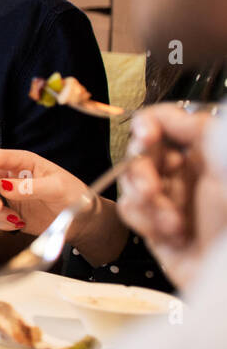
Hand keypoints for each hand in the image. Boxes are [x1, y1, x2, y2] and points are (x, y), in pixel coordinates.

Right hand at [0, 149, 87, 234]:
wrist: (81, 220)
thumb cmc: (73, 196)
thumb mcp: (56, 188)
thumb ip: (30, 187)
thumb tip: (4, 187)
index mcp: (23, 163)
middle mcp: (11, 177)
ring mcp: (7, 195)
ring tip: (15, 219)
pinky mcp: (7, 212)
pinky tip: (16, 224)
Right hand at [118, 103, 224, 287]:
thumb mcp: (225, 160)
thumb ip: (196, 127)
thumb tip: (164, 114)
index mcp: (204, 150)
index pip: (163, 121)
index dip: (148, 127)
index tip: (147, 138)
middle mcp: (187, 172)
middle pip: (140, 154)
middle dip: (141, 172)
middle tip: (153, 189)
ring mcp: (170, 199)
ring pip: (130, 185)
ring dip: (147, 205)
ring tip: (172, 222)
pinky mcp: (156, 227)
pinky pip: (131, 213)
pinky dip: (146, 223)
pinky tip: (172, 234)